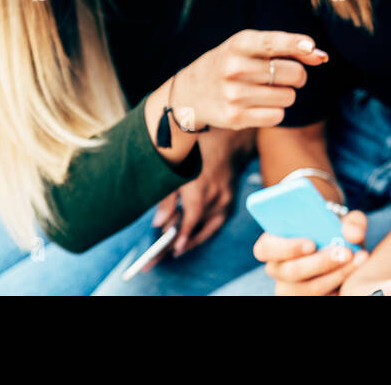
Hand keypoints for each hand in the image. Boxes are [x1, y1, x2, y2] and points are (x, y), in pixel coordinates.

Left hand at [154, 128, 250, 258]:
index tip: (170, 252)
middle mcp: (216, 198)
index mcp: (199, 192)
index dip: (178, 240)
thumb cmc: (197, 149)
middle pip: (198, 228)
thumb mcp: (175, 171)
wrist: (225, 136)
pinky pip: (219, 218)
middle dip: (182, 242)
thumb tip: (158, 223)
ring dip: (195, 237)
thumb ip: (167, 200)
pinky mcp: (231, 197)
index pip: (188, 225)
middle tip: (168, 253)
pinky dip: (207, 227)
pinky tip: (195, 232)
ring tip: (180, 247)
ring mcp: (226, 198)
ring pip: (210, 226)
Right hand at [173, 29, 327, 130]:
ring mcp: (233, 95)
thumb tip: (322, 57)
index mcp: (239, 43)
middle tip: (284, 76)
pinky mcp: (235, 118)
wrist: (191, 92)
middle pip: (293, 74)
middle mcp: (234, 68)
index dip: (295, 44)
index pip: (272, 42)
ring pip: (289, 97)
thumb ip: (287, 48)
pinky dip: (276, 111)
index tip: (312, 47)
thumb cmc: (232, 63)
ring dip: (286, 94)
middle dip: (297, 76)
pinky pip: (278, 116)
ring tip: (266, 90)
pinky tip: (259, 105)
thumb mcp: (250, 47)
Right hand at [253, 210, 369, 295]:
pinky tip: (354, 277)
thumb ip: (351, 222)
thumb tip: (353, 234)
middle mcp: (277, 269)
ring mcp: (289, 289)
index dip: (287, 247)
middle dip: (322, 262)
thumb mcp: (341, 220)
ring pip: (310, 289)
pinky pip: (323, 298)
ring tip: (357, 260)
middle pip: (293, 271)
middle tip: (346, 252)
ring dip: (336, 275)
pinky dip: (340, 288)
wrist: (338, 246)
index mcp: (273, 244)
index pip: (265, 249)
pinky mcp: (305, 299)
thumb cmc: (332, 230)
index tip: (312, 244)